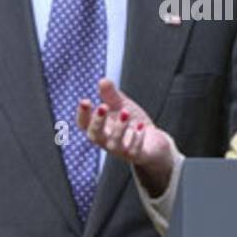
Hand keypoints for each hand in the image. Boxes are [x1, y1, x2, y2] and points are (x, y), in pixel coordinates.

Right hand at [77, 78, 174, 196]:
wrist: (154, 142)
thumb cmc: (133, 123)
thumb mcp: (122, 106)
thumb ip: (111, 95)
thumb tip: (103, 81)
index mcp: (100, 128)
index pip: (84, 125)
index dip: (82, 114)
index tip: (85, 100)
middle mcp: (107, 141)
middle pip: (94, 136)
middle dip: (97, 121)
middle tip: (103, 106)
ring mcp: (121, 150)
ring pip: (113, 144)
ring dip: (118, 128)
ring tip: (126, 112)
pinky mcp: (137, 155)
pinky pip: (133, 151)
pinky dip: (137, 139)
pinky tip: (141, 126)